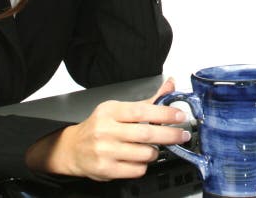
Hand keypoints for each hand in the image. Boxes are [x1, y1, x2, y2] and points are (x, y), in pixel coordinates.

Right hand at [25, 79, 188, 180]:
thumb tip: (170, 86)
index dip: (164, 113)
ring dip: (155, 151)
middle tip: (182, 135)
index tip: (180, 116)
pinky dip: (144, 165)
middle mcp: (106, 130)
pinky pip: (136, 169)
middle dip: (170, 134)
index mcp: (111, 111)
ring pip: (144, 153)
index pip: (142, 110)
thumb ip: (147, 101)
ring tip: (153, 147)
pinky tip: (139, 159)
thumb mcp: (119, 109)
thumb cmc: (99, 127)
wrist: (72, 149)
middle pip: (146, 133)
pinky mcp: (106, 169)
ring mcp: (105, 151)